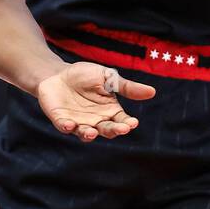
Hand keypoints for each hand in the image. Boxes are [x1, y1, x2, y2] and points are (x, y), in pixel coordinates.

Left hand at [37, 62, 155, 142]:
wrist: (57, 74)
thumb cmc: (84, 76)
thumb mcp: (107, 78)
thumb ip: (126, 87)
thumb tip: (152, 91)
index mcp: (109, 111)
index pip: (121, 121)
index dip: (127, 124)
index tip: (133, 123)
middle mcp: (96, 121)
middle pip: (107, 131)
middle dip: (114, 131)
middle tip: (121, 129)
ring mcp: (79, 122)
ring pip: (86, 134)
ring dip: (88, 134)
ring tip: (91, 132)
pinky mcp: (61, 120)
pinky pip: (65, 127)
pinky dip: (67, 127)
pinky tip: (69, 124)